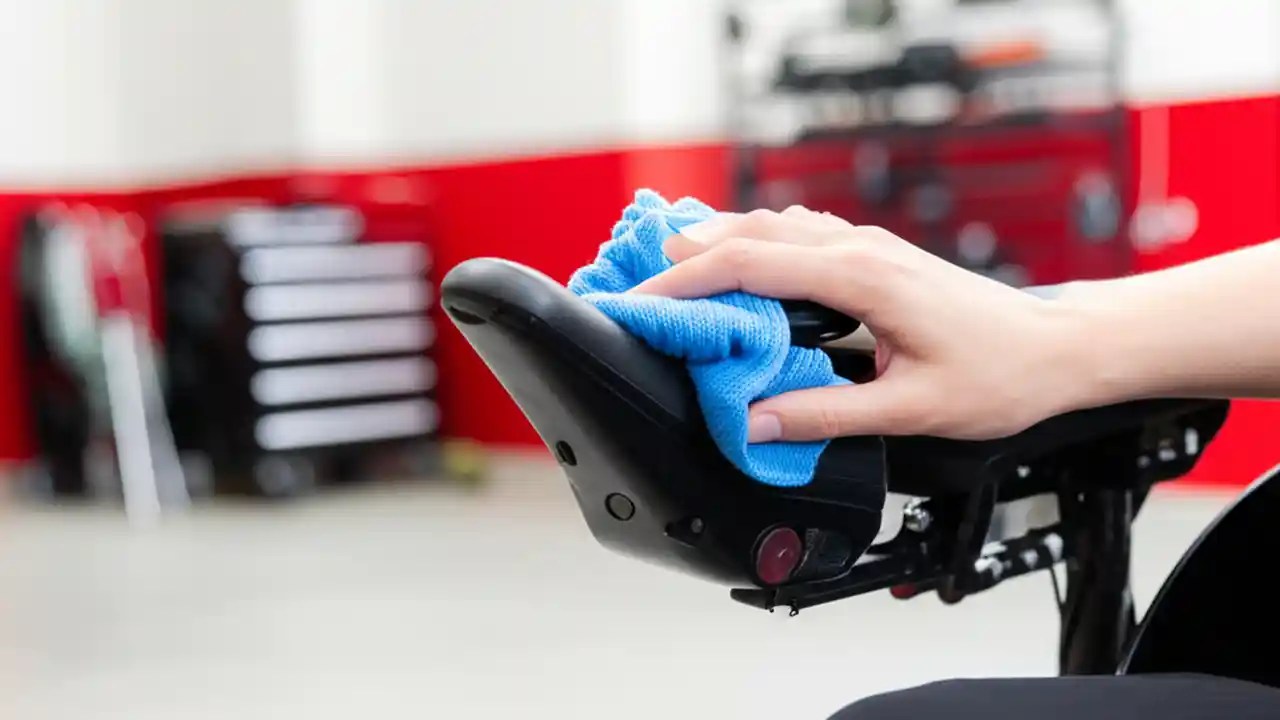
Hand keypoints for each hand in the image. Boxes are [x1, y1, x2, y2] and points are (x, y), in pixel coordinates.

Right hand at [631, 207, 1089, 441]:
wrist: (1058, 348)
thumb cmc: (1000, 375)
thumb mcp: (910, 408)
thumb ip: (826, 415)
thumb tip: (757, 421)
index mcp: (860, 279)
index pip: (749, 264)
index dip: (686, 281)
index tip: (643, 301)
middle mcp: (858, 250)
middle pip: (750, 234)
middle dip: (686, 253)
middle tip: (637, 281)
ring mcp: (867, 247)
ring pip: (773, 227)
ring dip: (718, 241)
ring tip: (670, 264)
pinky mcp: (875, 257)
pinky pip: (799, 235)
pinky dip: (755, 243)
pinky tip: (742, 261)